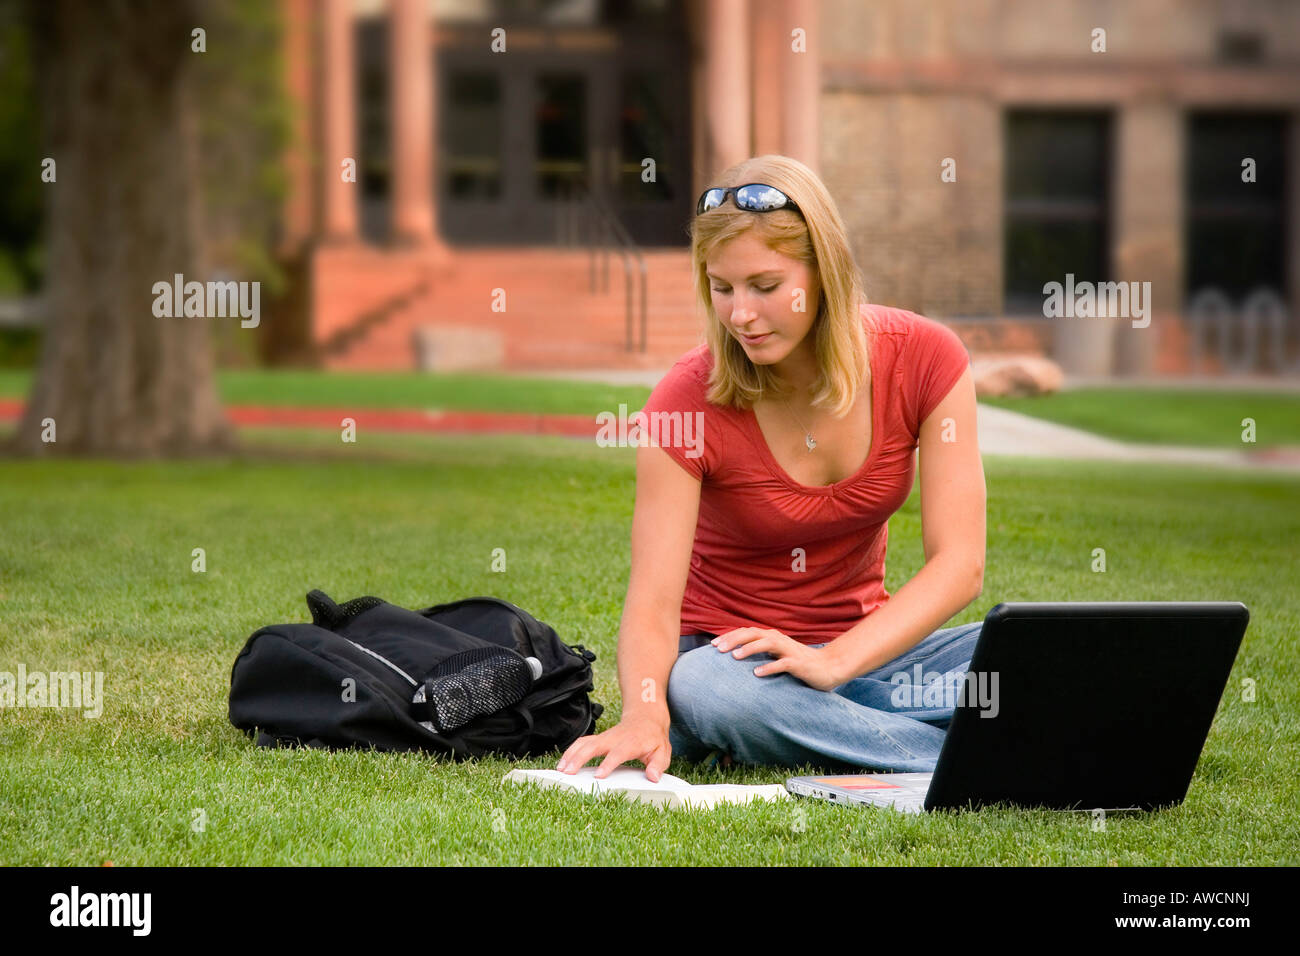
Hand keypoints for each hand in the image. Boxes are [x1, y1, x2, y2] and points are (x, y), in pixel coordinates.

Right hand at [555, 712, 671, 781]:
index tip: (598, 776)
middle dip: (579, 758)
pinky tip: (563, 763)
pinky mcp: (598, 738)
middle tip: (568, 772)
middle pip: (593, 745)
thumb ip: (658, 765)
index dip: (608, 764)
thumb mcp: (663, 751)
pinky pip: (582, 743)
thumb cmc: (653, 738)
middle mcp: (614, 739)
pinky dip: (570, 751)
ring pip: (584, 743)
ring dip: (571, 755)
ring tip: (561, 770)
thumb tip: (652, 777)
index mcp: (631, 743)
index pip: (618, 753)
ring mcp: (604, 737)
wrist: (646, 718)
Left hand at [712, 627, 845, 690]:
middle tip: (717, 649)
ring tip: (734, 657)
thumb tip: (735, 655)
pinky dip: (769, 667)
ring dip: (750, 649)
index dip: (729, 636)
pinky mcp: (798, 663)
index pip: (746, 632)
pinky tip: (757, 673)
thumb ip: (760, 652)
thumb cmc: (798, 663)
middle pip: (753, 634)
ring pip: (767, 644)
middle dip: (734, 640)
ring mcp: (789, 650)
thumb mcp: (776, 655)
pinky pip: (783, 664)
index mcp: (771, 637)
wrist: (828, 668)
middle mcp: (778, 640)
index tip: (712, 644)